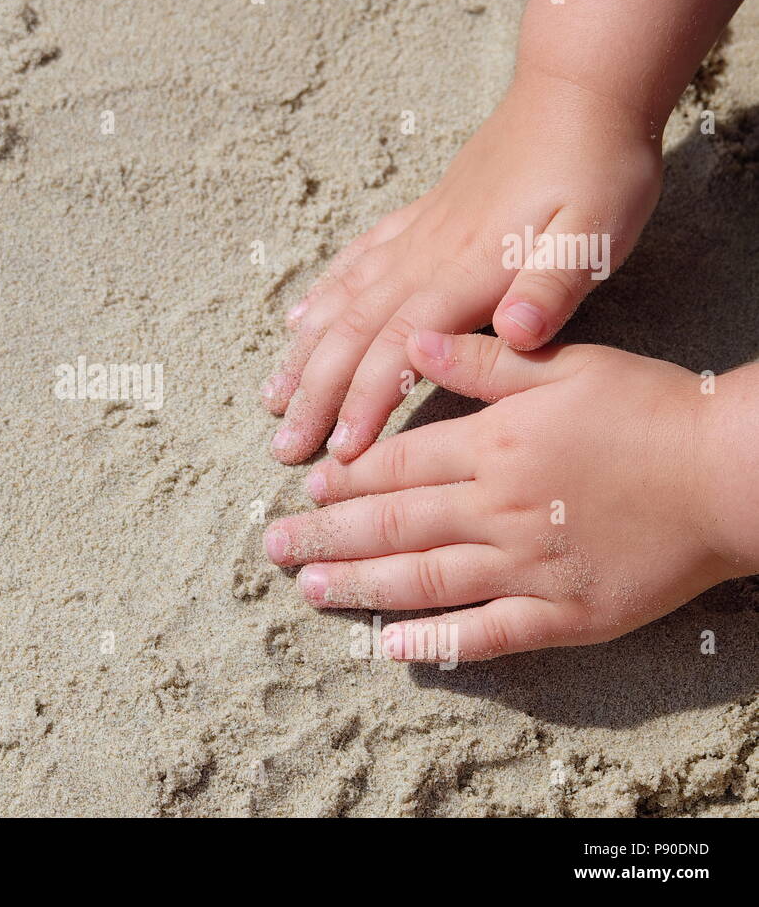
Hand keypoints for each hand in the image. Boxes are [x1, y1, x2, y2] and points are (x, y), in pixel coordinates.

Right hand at [262, 69, 662, 465]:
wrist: (579, 89)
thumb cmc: (597, 165)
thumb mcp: (596, 231)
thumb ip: (551, 287)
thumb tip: (514, 335)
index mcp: (464, 275)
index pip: (396, 351)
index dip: (363, 404)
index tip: (339, 452)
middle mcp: (424, 259)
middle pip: (350, 336)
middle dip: (314, 397)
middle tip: (283, 447)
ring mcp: (415, 238)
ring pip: (341, 304)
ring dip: (303, 355)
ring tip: (271, 397)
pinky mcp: (419, 220)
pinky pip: (355, 263)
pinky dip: (321, 297)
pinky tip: (299, 319)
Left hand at [262, 332, 740, 661]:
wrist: (732, 472)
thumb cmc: (650, 408)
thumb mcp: (564, 365)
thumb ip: (482, 359)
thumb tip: (412, 340)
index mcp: (493, 446)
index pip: (397, 466)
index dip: (345, 480)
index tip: (305, 490)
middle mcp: (497, 509)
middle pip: (393, 525)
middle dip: (326, 537)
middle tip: (275, 550)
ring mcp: (528, 567)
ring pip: (424, 580)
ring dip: (361, 586)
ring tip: (312, 590)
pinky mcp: (565, 614)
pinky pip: (489, 634)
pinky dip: (438, 642)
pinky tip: (392, 648)